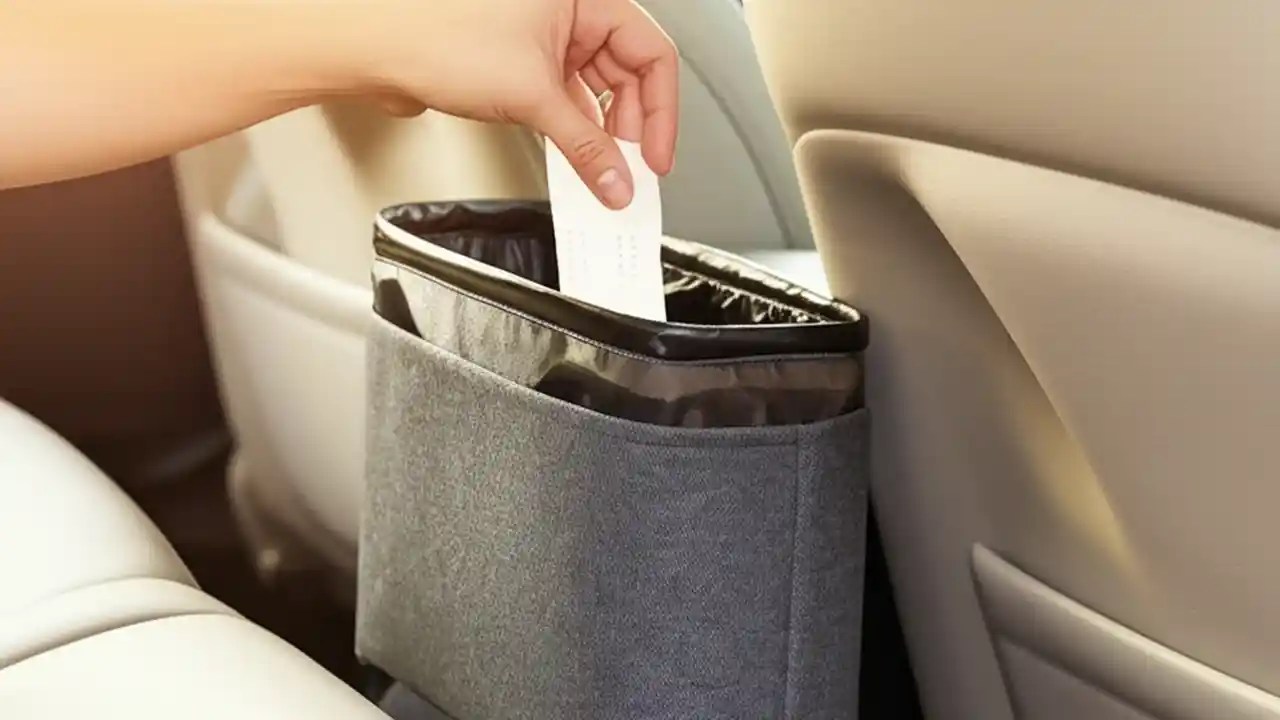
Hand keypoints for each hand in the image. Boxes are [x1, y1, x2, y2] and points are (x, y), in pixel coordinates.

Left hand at [362, 0, 678, 208]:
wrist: (374, 45)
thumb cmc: (435, 37)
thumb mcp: (531, 97)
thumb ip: (586, 147)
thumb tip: (618, 180)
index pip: (652, 53)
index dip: (662, 112)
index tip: (656, 157)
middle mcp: (569, 9)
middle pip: (628, 73)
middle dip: (632, 127)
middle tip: (631, 171)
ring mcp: (546, 35)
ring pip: (597, 88)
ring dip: (602, 133)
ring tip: (604, 173)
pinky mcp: (523, 60)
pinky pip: (566, 97)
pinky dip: (574, 130)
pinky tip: (577, 160)